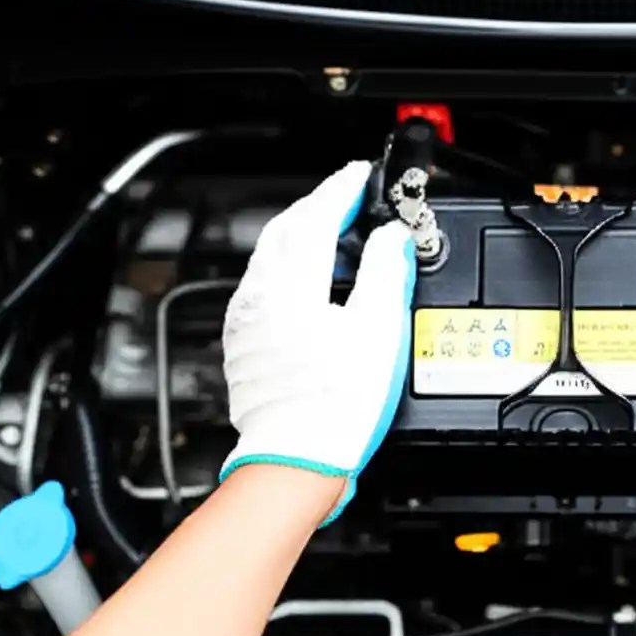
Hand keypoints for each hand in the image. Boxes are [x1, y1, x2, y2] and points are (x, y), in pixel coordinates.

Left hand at [219, 160, 414, 523]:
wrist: (295, 459)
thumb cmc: (335, 405)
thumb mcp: (378, 328)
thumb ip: (384, 270)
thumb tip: (392, 237)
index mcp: (293, 284)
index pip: (317, 216)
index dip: (342, 190)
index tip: (359, 176)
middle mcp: (260, 296)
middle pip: (286, 230)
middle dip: (318, 206)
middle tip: (348, 199)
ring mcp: (246, 320)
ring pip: (270, 257)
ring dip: (301, 236)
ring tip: (334, 237)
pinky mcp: (244, 343)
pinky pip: (263, 287)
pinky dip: (289, 270)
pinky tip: (310, 285)